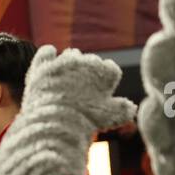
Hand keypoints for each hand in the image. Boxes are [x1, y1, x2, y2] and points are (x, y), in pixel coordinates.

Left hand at [22, 45, 137, 130]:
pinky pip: (46, 52)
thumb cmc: (86, 120)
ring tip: (66, 81)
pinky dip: (48, 55)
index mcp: (105, 71)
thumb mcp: (111, 117)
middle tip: (82, 90)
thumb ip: (124, 110)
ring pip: (71, 56)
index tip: (100, 92)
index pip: (111, 71)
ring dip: (71, 64)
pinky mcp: (43, 66)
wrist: (55, 122)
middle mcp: (86, 61)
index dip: (106, 82)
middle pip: (91, 62)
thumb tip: (130, 107)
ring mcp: (63, 62)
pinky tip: (49, 60)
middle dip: (89, 73)